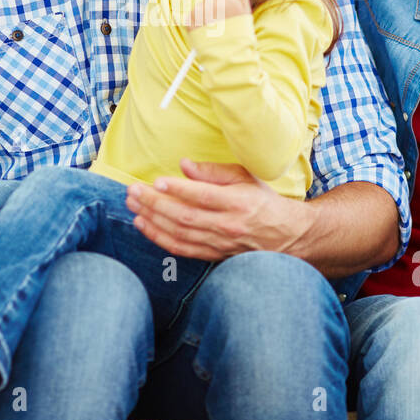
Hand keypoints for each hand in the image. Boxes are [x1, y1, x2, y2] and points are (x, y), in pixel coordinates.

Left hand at [126, 157, 310, 260]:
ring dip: (152, 219)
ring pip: (179, 233)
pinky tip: (143, 225)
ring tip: (133, 205)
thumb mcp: (245, 177)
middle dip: (155, 203)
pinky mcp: (213, 255)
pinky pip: (181, 249)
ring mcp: (220, 244)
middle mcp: (229, 225)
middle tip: (133, 191)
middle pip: (185, 216)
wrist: (285, 235)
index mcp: (239, 202)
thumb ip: (214, 172)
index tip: (156, 181)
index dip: (178, 190)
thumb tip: (183, 165)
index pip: (203, 196)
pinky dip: (159, 238)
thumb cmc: (262, 201)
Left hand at [186, 0, 250, 28]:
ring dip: (205, 13)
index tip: (227, 8)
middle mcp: (213, 2)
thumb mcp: (245, 10)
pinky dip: (197, 21)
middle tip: (221, 21)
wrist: (226, 55)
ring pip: (201, 5)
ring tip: (214, 28)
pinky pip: (193, 14)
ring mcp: (200, 11)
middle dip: (214, 5)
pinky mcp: (190, 20)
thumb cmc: (239, 33)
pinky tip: (205, 31)